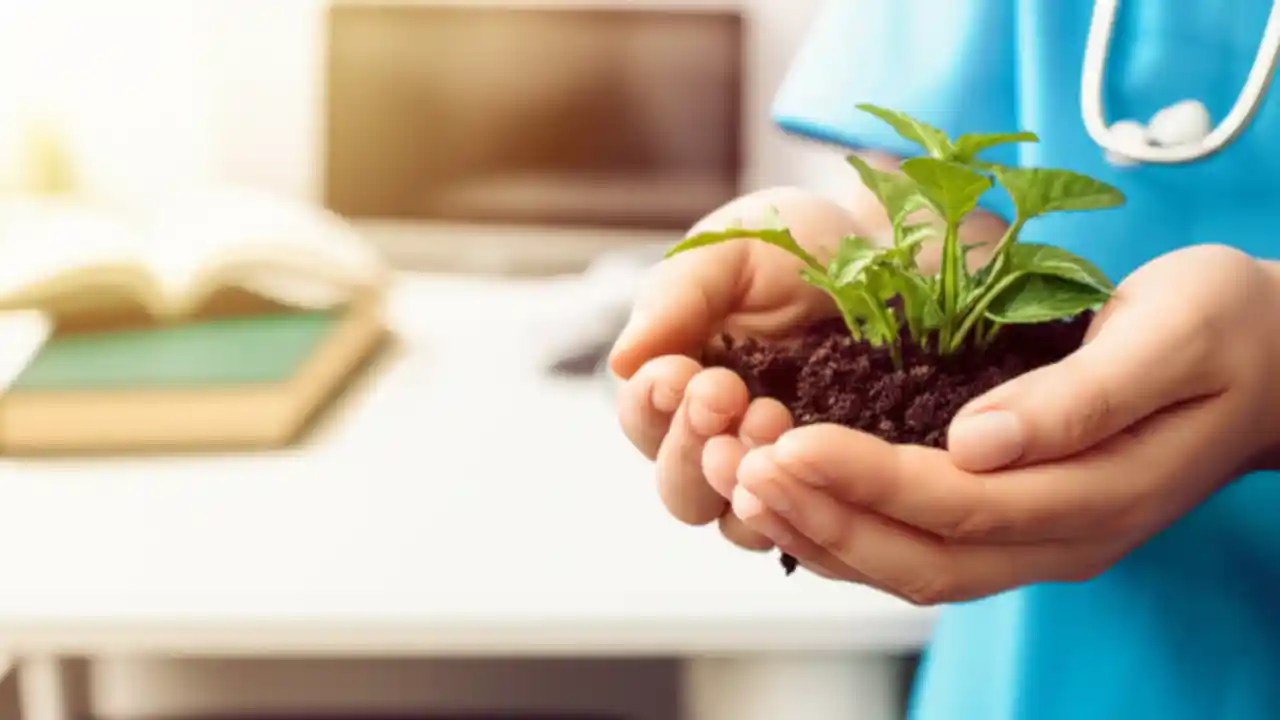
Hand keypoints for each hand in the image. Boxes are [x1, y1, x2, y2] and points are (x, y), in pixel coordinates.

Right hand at [611, 167, 1006, 556]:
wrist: (893, 253)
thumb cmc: (799, 247)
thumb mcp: (732, 249)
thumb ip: (676, 296)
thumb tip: (620, 362)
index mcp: (679, 389)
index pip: (643, 422)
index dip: (653, 405)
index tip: (682, 372)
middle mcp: (720, 444)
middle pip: (681, 491)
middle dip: (696, 448)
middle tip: (729, 395)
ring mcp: (780, 477)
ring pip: (738, 524)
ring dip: (746, 481)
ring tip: (773, 420)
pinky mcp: (837, 492)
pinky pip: (811, 530)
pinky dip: (806, 507)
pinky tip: (817, 462)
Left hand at [729, 244, 1279, 601]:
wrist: (1272, 360)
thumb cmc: (1227, 329)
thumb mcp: (1172, 334)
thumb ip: (1078, 396)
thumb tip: (976, 442)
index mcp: (1099, 494)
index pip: (961, 505)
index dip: (869, 480)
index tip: (791, 440)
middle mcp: (1061, 537)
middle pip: (924, 558)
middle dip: (826, 518)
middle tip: (743, 469)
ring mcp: (1038, 539)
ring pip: (914, 568)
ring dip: (825, 536)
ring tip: (747, 487)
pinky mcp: (1018, 522)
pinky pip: (922, 549)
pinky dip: (852, 531)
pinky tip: (796, 496)